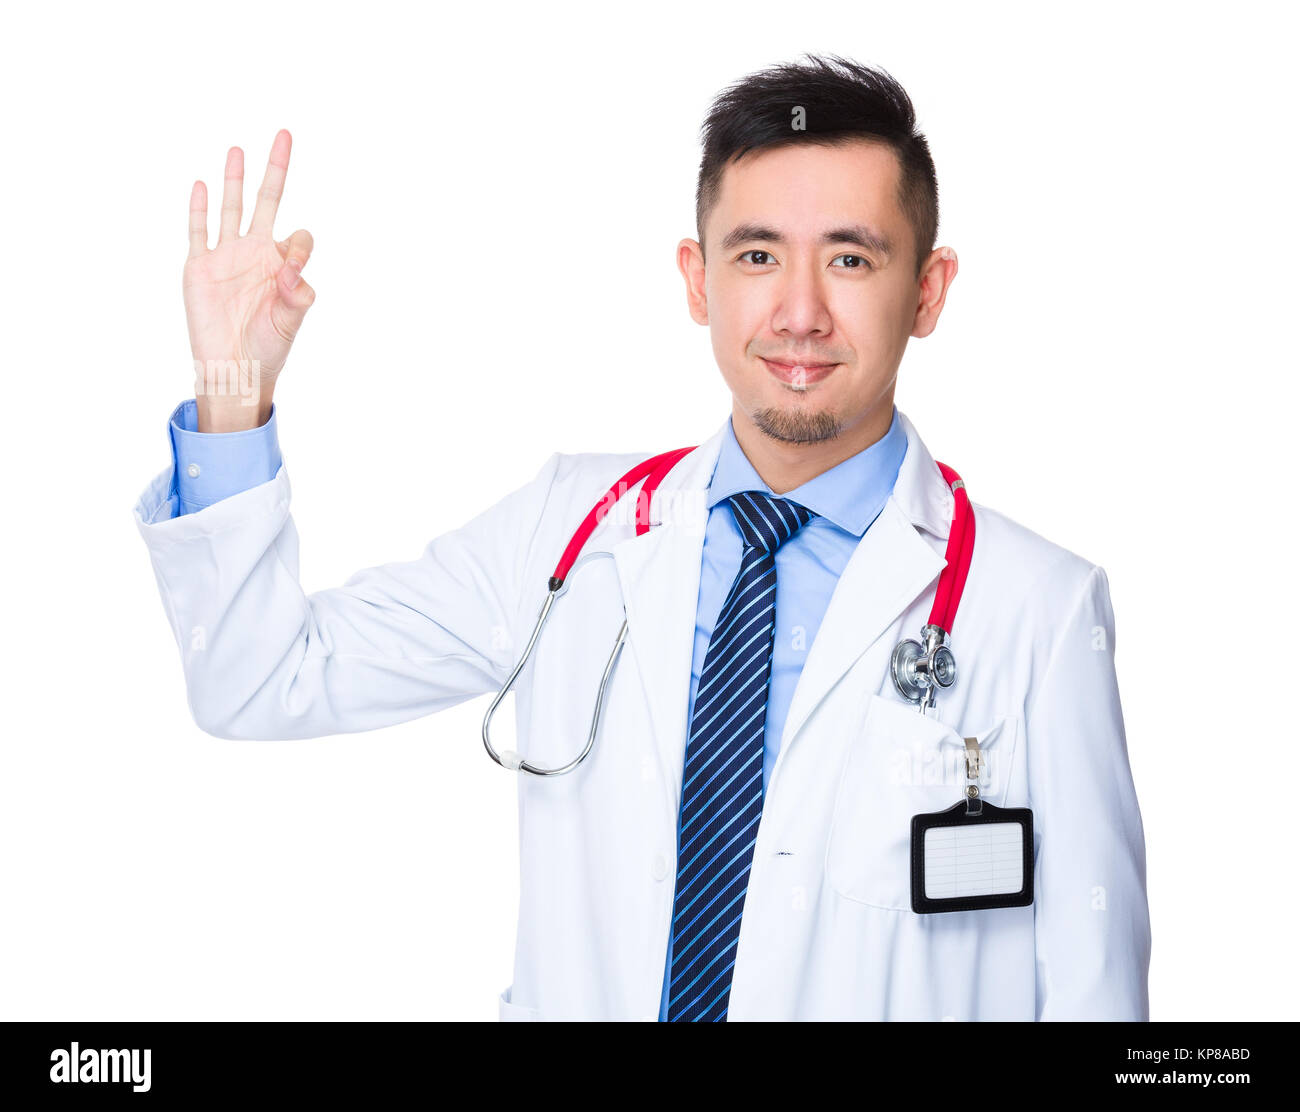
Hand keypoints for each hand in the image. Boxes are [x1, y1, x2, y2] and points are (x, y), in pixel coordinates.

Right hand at [183, 129, 315, 431]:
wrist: (234, 369)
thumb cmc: (269, 348)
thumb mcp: (290, 321)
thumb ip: (297, 293)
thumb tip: (293, 266)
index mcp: (282, 266)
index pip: (298, 237)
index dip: (299, 246)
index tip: (291, 269)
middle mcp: (255, 254)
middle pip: (266, 202)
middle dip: (275, 170)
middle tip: (284, 134)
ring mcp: (226, 256)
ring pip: (231, 208)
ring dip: (235, 179)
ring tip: (238, 149)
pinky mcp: (199, 266)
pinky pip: (198, 231)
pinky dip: (199, 208)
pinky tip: (202, 184)